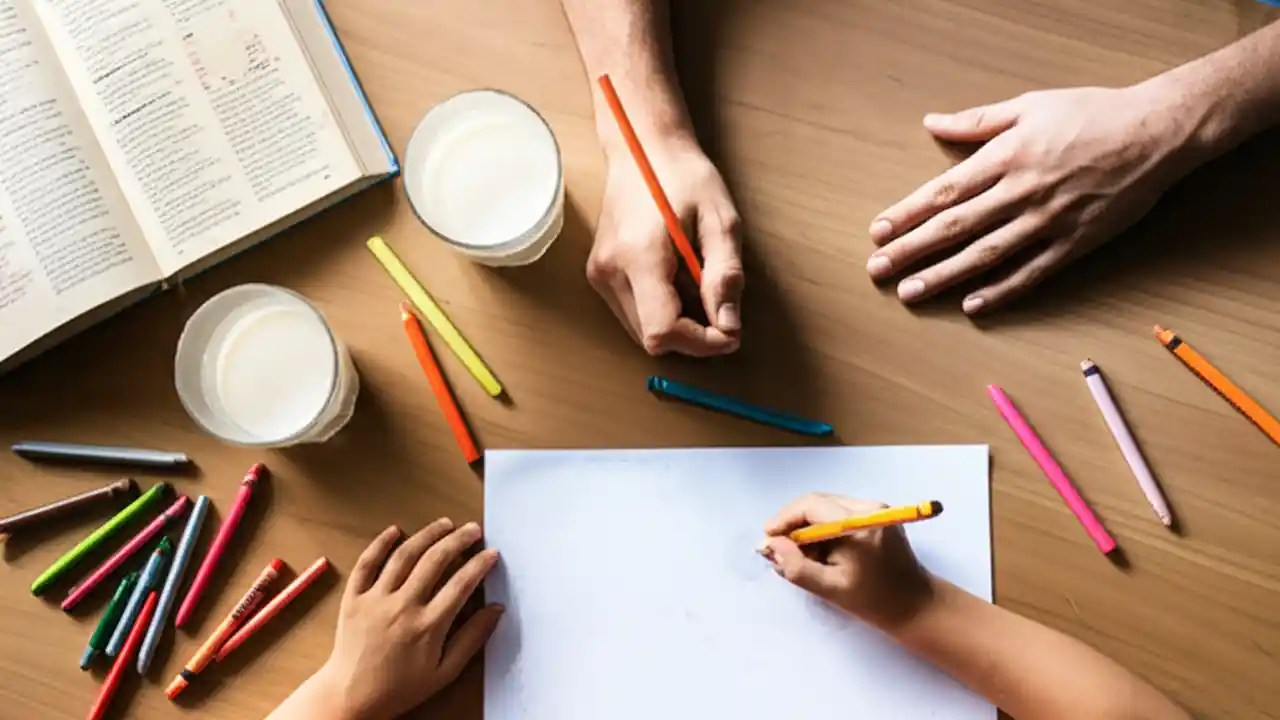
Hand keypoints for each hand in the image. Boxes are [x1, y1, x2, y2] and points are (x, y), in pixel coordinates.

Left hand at [315, 521, 501, 719]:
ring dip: (427, 534)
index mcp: (428, 627)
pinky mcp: (353, 598)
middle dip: (458, 540)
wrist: (351, 696)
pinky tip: (395, 530)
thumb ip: (472, 639)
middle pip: (435, 560)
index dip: (480, 565)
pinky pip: (367, 563)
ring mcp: (375, 600)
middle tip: (472, 530)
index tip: (491, 554)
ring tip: (444, 524)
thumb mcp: (444, 672)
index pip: (461, 584)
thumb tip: (497, 610)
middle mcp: (402, 607)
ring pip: (404, 555)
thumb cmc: (400, 688)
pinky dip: (380, 543)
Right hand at [587, 138, 743, 355]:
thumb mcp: (720, 221)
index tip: (729, 331)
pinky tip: (677, 282)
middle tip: (720, 307)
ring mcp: (600, 275)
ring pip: (643, 332)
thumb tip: (729, 327)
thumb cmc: (684, 177)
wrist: (643, 149)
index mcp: (639, 255)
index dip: (700, 343)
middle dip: (693, 336)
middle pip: (653, 338)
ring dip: (678, 325)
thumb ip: (725, 276)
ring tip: (697, 285)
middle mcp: (610, 271)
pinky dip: (662, 311)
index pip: (663, 330)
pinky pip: (634, 315)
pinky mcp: (599, 276)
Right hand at [761, 494, 933, 629]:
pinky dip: (825, 529)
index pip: (812, 506)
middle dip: (794, 524)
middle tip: (780, 550)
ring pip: (827, 507)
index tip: (767, 539)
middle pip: (818, 503)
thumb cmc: (875, 602)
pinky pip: (841, 514)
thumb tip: (771, 546)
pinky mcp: (879, 515)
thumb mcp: (830, 589)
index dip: (784, 519)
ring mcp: (877, 509)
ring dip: (809, 528)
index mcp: (860, 525)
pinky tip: (823, 553)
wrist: (917, 606)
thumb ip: (797, 567)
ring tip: (803, 556)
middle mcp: (870, 508)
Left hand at [867, 82, 1200, 312]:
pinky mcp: (1075, 242)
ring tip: (910, 292)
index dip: (907, 214)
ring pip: (985, 254)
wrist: (1159, 132)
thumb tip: (931, 122)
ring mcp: (1048, 221)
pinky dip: (1001, 290)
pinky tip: (972, 305)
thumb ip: (976, 121)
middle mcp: (1021, 192)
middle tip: (877, 270)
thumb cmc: (1093, 113)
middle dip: (911, 250)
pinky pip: (1032, 272)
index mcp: (1007, 157)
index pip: (944, 192)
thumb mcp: (1030, 105)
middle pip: (955, 227)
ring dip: (944, 275)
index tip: (877, 232)